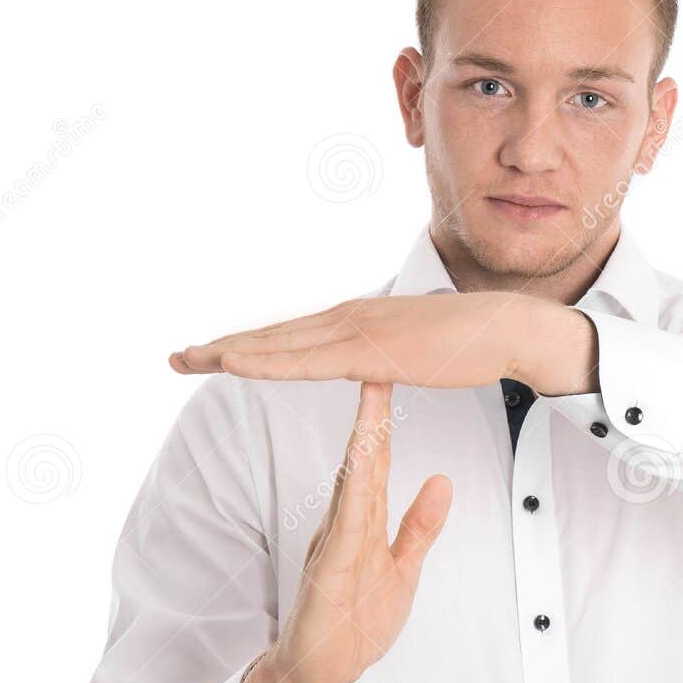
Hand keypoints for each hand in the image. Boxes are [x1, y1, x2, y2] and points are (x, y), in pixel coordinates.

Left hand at [169, 291, 596, 394]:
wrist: (506, 331)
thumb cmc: (468, 344)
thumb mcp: (413, 351)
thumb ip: (385, 355)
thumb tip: (373, 363)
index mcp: (355, 321)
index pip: (290, 336)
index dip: (247, 345)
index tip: (209, 355)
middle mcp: (346, 318)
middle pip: (272, 336)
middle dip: (222, 347)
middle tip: (175, 356)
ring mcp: (355, 331)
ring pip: (279, 344)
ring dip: (229, 352)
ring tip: (188, 359)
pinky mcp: (369, 351)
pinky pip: (305, 361)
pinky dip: (264, 361)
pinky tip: (232, 364)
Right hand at [237, 380, 451, 682]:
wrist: (317, 671)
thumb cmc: (354, 622)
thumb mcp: (402, 568)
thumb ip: (420, 526)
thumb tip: (442, 479)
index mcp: (360, 518)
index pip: (377, 457)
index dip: (391, 415)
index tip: (403, 372)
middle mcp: (342, 522)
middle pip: (361, 457)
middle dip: (373, 409)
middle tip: (382, 356)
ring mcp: (332, 543)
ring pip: (349, 482)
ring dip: (362, 439)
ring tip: (372, 393)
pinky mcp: (327, 571)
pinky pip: (341, 527)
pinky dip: (351, 494)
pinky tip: (360, 465)